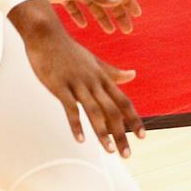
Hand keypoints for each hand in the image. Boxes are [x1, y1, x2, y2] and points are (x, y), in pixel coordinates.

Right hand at [19, 16, 142, 154]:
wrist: (47, 36)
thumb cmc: (70, 51)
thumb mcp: (95, 61)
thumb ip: (113, 72)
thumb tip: (133, 75)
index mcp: (103, 79)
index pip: (124, 102)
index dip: (134, 119)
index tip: (143, 136)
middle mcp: (95, 83)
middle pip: (113, 111)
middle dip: (122, 134)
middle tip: (128, 154)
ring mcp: (78, 85)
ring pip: (95, 112)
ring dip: (103, 133)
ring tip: (110, 151)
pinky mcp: (60, 87)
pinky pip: (70, 108)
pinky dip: (76, 124)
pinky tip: (80, 139)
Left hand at [40, 0, 140, 33]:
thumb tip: (119, 1)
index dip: (129, 2)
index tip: (137, 14)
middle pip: (108, 2)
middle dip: (119, 15)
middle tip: (127, 29)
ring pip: (93, 6)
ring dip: (103, 18)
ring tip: (110, 31)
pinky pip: (75, 8)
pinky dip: (79, 16)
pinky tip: (82, 25)